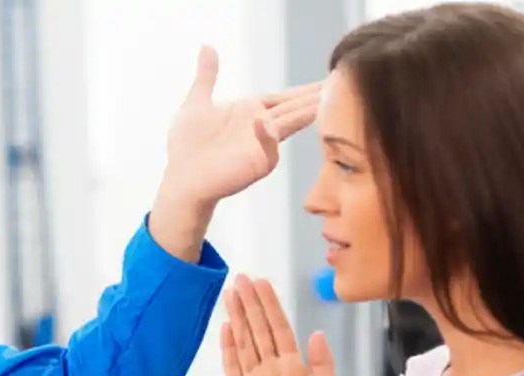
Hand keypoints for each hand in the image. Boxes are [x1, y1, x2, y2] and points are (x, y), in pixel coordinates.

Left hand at [150, 46, 321, 260]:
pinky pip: (271, 149)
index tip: (327, 80)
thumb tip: (207, 48)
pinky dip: (270, 136)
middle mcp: (261, 127)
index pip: (283, 98)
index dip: (304, 90)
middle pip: (294, 108)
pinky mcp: (257, 163)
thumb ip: (207, 76)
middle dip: (315, 97)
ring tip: (326, 99)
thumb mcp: (197, 103)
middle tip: (341, 84)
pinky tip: (266, 122)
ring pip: (289, 124)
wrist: (181, 178)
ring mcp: (261, 146)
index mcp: (250, 111)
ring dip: (305, 112)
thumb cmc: (187, 146)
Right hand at [221, 275, 339, 375]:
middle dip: (250, 303)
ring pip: (244, 341)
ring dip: (238, 317)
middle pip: (259, 329)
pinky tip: (226, 327)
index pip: (280, 328)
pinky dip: (228, 347)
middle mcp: (271, 369)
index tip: (262, 283)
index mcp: (294, 367)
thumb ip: (322, 364)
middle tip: (241, 278)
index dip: (271, 305)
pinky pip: (232, 366)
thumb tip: (317, 334)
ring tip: (230, 294)